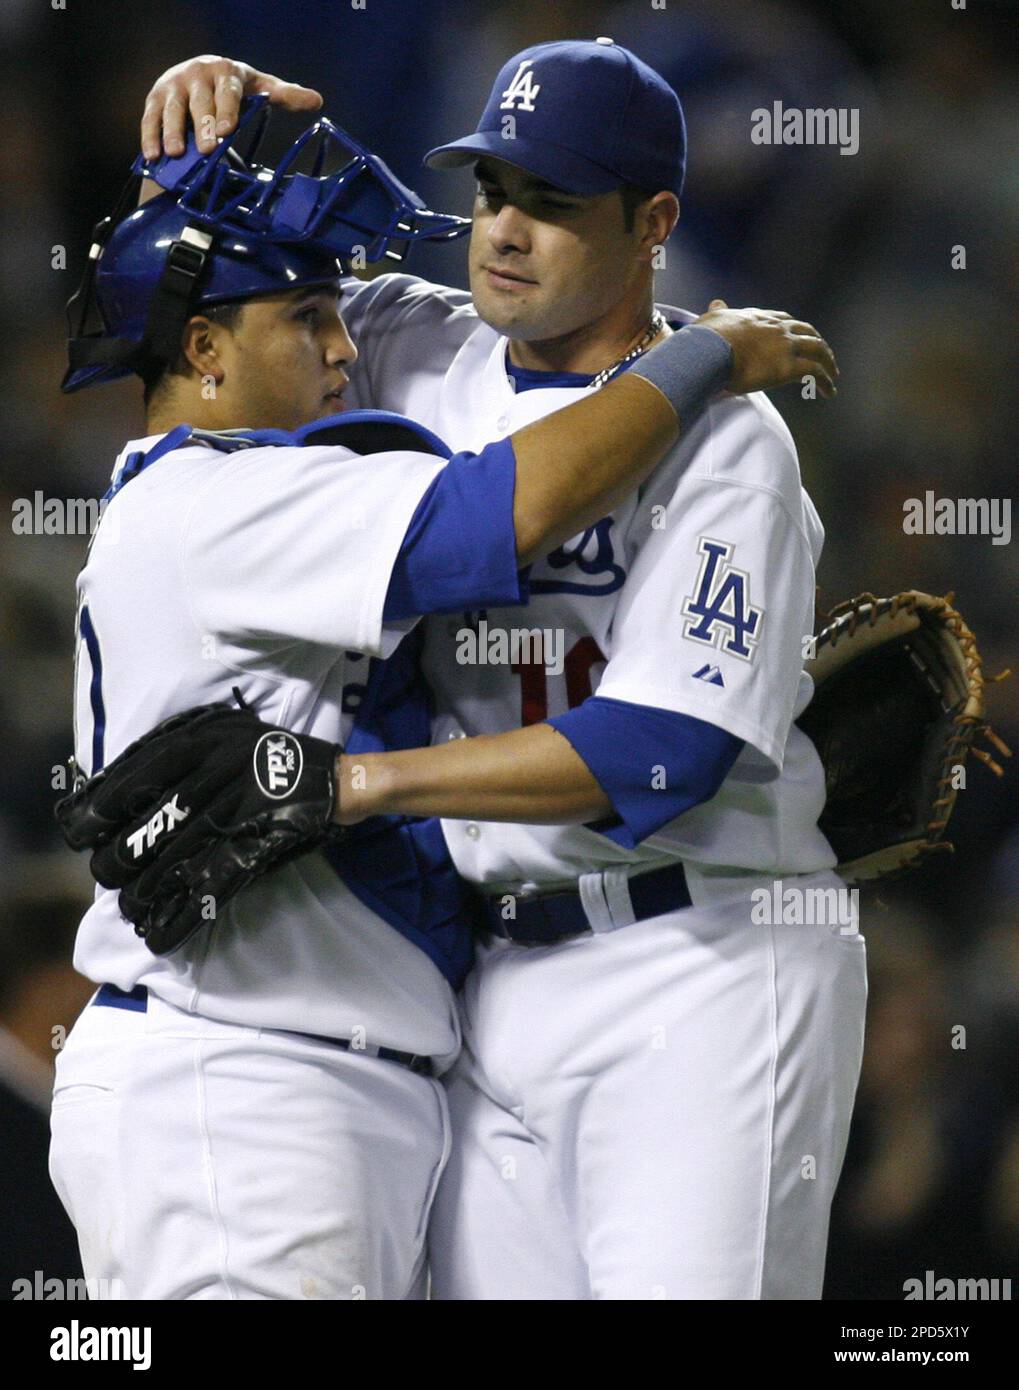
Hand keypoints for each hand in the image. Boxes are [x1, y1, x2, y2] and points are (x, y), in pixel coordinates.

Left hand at [55, 704, 338, 954]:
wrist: (334, 780)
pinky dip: (182, 916)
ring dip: (144, 894)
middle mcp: (218, 771)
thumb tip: (109, 788)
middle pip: (150, 824)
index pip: (136, 777)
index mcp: (204, 740)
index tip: (78, 832)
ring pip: (175, 860)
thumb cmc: (267, 755)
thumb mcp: (222, 733)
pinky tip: (158, 935)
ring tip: (129, 911)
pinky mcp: (259, 845)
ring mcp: (240, 810)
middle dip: (119, 859)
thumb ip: (175, 750)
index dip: (100, 809)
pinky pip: (211, 886)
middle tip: (108, 876)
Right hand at [141, 55, 321, 160]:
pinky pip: (150, 117)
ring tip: (177, 154)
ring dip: (173, 132)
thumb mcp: (259, 87)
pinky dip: (151, 136)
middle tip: (208, 149)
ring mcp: (174, 85)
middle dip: (203, 125)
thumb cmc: (234, 87)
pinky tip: (154, 156)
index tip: (228, 129)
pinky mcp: (155, 97)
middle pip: (199, 101)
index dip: (227, 109)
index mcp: (225, 71)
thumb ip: (285, 95)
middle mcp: (197, 74)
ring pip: (172, 109)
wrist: (196, 73)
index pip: (227, 90)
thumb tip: (317, 100)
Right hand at [694, 298, 838, 397]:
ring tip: (832, 375)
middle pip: (807, 332)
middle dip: (818, 343)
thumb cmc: (706, 339)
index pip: (785, 320)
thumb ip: (718, 312)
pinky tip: (828, 391)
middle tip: (824, 355)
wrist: (710, 351)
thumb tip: (717, 303)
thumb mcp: (712, 319)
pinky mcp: (788, 366)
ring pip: (818, 350)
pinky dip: (825, 381)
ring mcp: (785, 346)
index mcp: (760, 318)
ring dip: (828, 362)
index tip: (800, 337)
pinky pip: (815, 372)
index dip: (794, 329)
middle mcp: (777, 328)